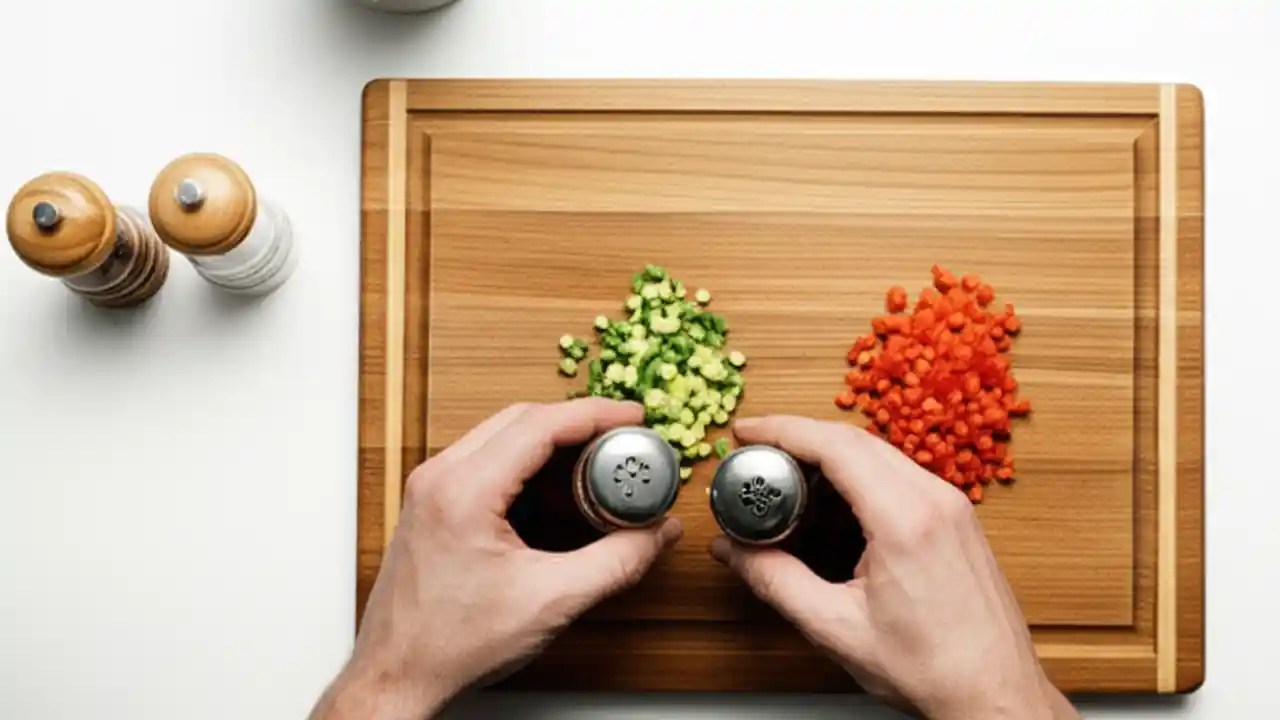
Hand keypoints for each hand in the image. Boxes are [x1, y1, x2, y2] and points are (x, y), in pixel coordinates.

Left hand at [312, 399, 682, 719]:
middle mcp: (439, 478)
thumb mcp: (551, 601)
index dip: (595, 413)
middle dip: (578, 423)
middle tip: (622, 438)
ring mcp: (431, 488)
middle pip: (521, 419)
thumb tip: (657, 534)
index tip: (633, 416)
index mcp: (464, 492)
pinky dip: (526, 465)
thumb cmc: (450, 645)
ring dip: (551, 444)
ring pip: (502, 436)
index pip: (540, 424)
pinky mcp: (432, 504)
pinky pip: (485, 460)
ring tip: (596, 468)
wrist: (398, 675)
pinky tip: (557, 495)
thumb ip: (616, 562)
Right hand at [711, 416, 1077, 719]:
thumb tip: (732, 551)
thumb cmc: (932, 669)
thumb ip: (775, 581)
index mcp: (906, 520)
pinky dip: (859, 475)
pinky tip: (832, 504)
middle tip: (756, 453)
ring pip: (879, 453)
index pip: (836, 446)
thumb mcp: (835, 627)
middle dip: (800, 437)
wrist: (993, 694)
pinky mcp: (956, 518)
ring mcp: (952, 505)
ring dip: (830, 456)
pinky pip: (900, 474)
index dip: (783, 430)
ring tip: (787, 482)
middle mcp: (936, 500)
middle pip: (856, 439)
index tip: (747, 431)